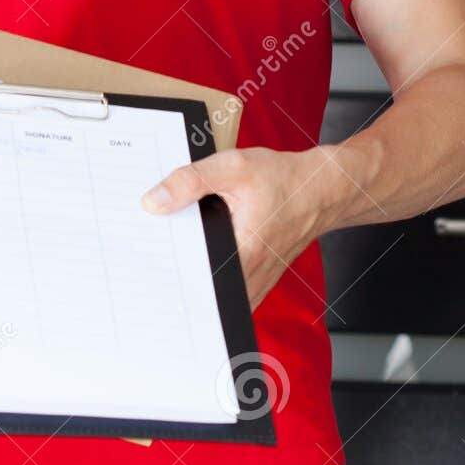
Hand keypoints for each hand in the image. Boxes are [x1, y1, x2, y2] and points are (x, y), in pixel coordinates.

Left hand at [140, 147, 331, 310]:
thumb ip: (191, 181)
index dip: (164, 274)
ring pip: (213, 296)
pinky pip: (225, 291)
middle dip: (172, 279)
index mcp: (242, 254)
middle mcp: (249, 277)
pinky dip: (207, 279)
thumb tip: (153, 202)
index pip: (193, 281)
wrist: (322, 189)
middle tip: (146, 260)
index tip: (143, 264)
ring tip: (165, 261)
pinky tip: (192, 259)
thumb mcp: (234, 167)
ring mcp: (254, 282)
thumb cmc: (283, 179)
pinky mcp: (256, 279)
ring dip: (190, 282)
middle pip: (199, 292)